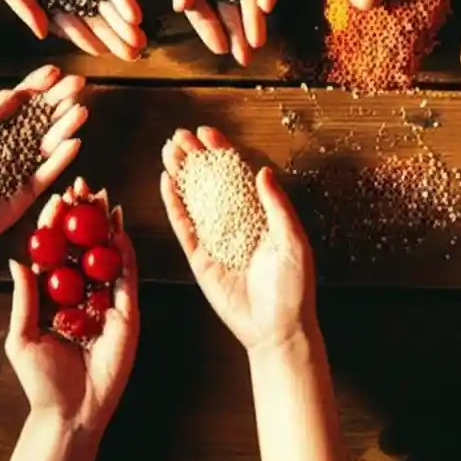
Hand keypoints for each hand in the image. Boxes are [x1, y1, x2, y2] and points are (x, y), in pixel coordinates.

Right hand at [0, 0, 145, 59]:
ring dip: (121, 19)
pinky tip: (133, 14)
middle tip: (133, 56)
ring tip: (139, 43)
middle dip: (111, 34)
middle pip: (92, 9)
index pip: (68, 16)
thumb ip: (24, 5)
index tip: (104, 56)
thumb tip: (42, 35)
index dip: (85, 37)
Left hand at [0, 65, 86, 259]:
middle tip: (79, 83)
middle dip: (58, 101)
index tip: (55, 71)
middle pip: (39, 120)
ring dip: (64, 127)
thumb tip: (12, 95)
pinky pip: (46, 174)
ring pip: (47, 144)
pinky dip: (60, 160)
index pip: (17, 104)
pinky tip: (74, 143)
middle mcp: (7, 148)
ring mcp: (19, 171)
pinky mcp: (25, 194)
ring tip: (80, 110)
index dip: (36, 87)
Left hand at [4, 183, 138, 430]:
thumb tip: (16, 259)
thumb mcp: (23, 335)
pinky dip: (125, 253)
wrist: (70, 412)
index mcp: (56, 297)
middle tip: (83, 186)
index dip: (56, 226)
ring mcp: (107, 302)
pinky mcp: (127, 313)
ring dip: (107, 226)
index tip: (54, 198)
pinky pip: (127, 278)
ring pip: (107, 255)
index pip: (57, 253)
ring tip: (104, 197)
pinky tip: (120, 230)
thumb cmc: (41, 380)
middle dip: (85, 217)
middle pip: (84, 246)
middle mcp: (83, 294)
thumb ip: (24, 297)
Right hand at [159, 126, 316, 351]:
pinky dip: (174, 205)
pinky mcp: (200, 259)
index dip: (221, 152)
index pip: (236, 176)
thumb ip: (276, 206)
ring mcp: (215, 240)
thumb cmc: (294, 289)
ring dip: (181, 174)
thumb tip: (262, 171)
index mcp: (259, 215)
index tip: (207, 132)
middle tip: (178, 135)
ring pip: (193, 199)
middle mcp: (235, 223)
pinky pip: (184, 227)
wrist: (277, 329)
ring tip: (167, 150)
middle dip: (195, 157)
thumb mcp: (293, 242)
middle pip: (210, 182)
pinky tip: (166, 183)